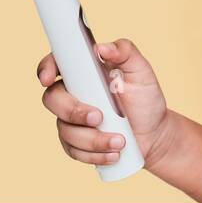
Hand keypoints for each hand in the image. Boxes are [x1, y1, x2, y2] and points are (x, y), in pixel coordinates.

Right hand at [37, 39, 173, 169]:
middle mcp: (73, 94)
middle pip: (52, 99)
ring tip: (121, 141)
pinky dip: (94, 154)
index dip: (46, 69)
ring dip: (93, 139)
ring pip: (65, 130)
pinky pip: (73, 151)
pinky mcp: (76, 143)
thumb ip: (125, 52)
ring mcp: (72, 120)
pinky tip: (114, 154)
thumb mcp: (141, 71)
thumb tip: (101, 48)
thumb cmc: (146, 97)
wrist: (155, 132)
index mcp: (84, 72)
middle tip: (100, 117)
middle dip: (74, 111)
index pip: (56, 64)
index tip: (49, 78)